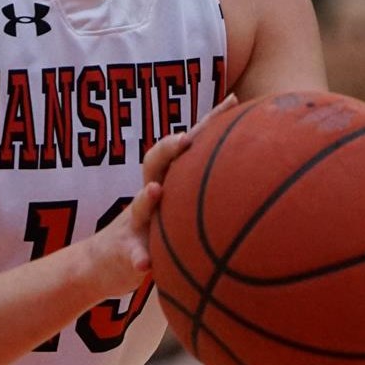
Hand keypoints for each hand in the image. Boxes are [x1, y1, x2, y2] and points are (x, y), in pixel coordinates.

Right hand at [83, 95, 237, 298]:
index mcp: (167, 182)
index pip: (187, 147)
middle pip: (155, 164)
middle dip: (167, 149)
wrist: (104, 262)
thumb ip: (206, 194)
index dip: (209, 123)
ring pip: (139, 207)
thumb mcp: (178, 209)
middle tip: (184, 140)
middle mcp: (150, 195)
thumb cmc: (152, 232)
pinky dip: (138, 257)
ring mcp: (135, 222)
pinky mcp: (126, 250)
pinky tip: (144, 263)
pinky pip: (132, 254)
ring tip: (155, 191)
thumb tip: (260, 182)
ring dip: (147, 198)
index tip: (234, 101)